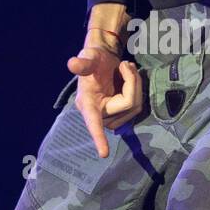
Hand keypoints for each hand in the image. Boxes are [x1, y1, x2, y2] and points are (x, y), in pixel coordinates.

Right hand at [67, 44, 143, 158]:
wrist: (102, 59)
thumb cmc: (93, 58)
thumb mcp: (88, 56)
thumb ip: (83, 63)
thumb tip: (72, 64)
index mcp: (87, 103)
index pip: (93, 122)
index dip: (98, 138)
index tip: (104, 154)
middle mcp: (98, 113)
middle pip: (127, 105)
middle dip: (132, 83)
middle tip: (126, 64)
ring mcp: (111, 116)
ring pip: (135, 107)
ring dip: (136, 84)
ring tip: (127, 68)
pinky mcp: (121, 114)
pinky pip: (137, 105)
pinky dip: (137, 88)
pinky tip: (130, 76)